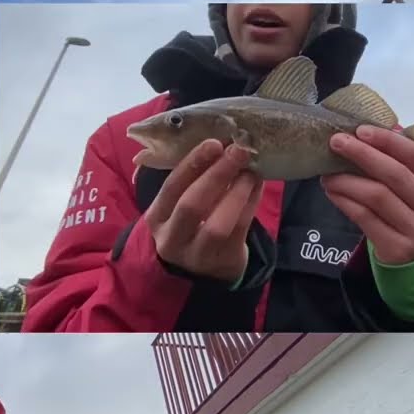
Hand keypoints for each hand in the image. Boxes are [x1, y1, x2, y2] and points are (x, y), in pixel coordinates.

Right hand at [146, 139, 264, 282]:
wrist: (200, 270)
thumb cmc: (189, 226)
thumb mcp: (178, 206)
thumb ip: (190, 180)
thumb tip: (220, 144)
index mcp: (157, 218)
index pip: (171, 188)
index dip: (192, 164)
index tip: (214, 143)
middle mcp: (171, 239)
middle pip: (191, 205)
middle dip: (217, 174)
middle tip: (238, 151)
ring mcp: (197, 255)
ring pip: (217, 223)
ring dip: (237, 192)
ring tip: (251, 171)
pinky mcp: (224, 261)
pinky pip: (240, 229)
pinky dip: (250, 203)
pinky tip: (256, 186)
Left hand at [321, 125, 413, 264]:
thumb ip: (406, 169)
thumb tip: (381, 130)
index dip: (388, 141)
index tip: (360, 130)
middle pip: (395, 175)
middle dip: (362, 155)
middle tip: (336, 142)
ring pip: (376, 196)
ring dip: (347, 180)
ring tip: (327, 173)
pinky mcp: (397, 249)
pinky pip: (364, 218)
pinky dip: (344, 201)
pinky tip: (332, 192)